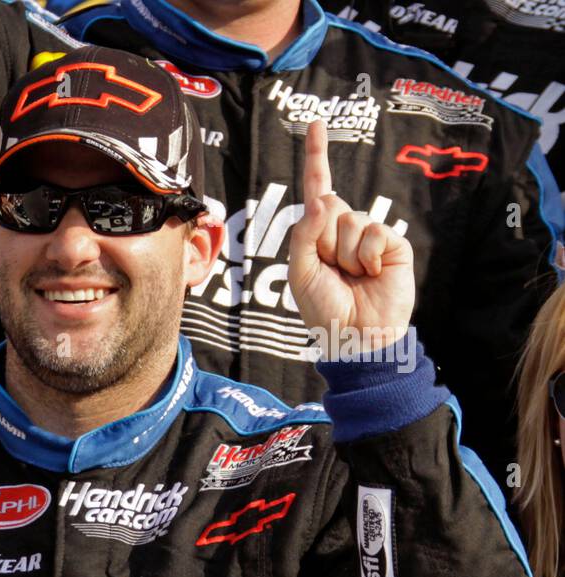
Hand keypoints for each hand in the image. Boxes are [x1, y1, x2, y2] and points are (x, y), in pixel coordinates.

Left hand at [289, 121, 415, 350]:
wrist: (356, 334)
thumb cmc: (323, 307)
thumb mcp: (301, 272)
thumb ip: (303, 234)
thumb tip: (320, 198)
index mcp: (318, 233)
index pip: (318, 189)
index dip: (317, 156)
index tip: (317, 123)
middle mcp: (343, 229)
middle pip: (329, 205)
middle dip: (324, 238)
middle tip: (332, 269)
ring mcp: (369, 235)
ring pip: (350, 220)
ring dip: (346, 252)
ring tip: (352, 276)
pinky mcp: (393, 243)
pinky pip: (374, 232)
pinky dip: (368, 255)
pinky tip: (372, 273)